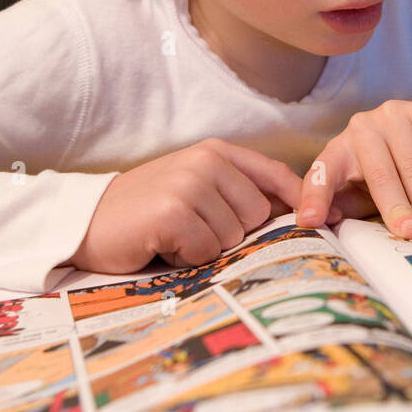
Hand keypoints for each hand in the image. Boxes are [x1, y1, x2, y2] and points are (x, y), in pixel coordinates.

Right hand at [67, 138, 303, 272]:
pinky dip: (186, 258)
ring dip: (206, 249)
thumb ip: (241, 194)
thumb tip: (300, 214)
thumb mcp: (197, 190)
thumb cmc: (146, 212)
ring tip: (174, 236)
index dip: (301, 202)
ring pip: (233, 238)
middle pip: (258, 217)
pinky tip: (162, 245)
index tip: (326, 221)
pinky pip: (206, 252)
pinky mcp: (173, 212)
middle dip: (232, 235)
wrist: (85, 222)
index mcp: (218, 152)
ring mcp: (190, 184)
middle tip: (192, 230)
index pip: (277, 175)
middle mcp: (207, 161)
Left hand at [296, 100, 411, 239]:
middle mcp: (363, 126)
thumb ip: (350, 206)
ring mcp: (395, 115)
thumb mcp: (367, 190)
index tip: (310, 221)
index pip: (323, 172)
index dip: (315, 197)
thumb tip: (330, 225)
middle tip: (411, 233)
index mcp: (340, 148)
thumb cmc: (394, 170)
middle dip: (396, 207)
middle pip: (379, 173)